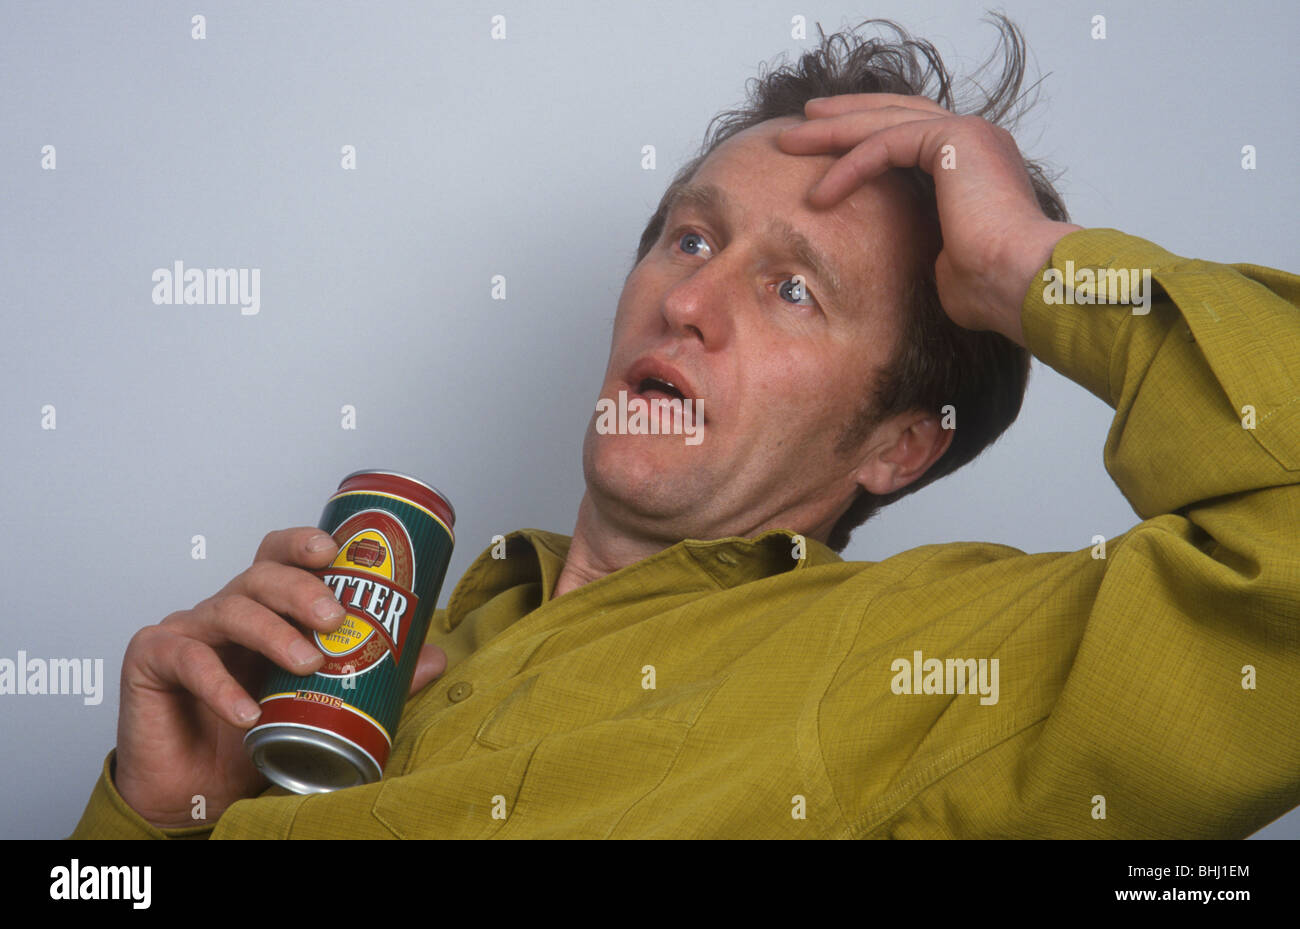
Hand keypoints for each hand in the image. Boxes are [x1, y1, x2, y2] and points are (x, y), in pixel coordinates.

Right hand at [114, 527, 447, 828]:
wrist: (193, 792)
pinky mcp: (152, 660)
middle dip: (300, 588)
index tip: (336, 549)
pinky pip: (189, 660)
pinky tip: (247, 711)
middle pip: (260, 575)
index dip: (303, 543)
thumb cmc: (249, 738)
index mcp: (264, 609)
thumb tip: (435, 658)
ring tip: (306, 662)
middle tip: (334, 617)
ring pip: (230, 610)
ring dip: (273, 632)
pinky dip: (221, 685)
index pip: (280, 557)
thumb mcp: (318, 705)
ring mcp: (186, 631)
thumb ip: (371, 679)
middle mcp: (225, 611)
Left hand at [777, 93, 1083, 345]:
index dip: (865, 135)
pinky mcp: (955, 139)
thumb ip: (923, 248)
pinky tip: (818, 194)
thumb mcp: (943, 265)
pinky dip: (849, 167)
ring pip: (884, 121)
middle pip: (894, 113)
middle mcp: (974, 138)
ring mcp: (968, 133)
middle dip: (844, 115)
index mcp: (974, 162)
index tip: (827, 144)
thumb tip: (905, 265)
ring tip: (789, 141)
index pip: (910, 133)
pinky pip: (885, 145)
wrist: (1020, 285)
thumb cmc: (990, 290)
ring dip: (832, 131)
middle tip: (802, 119)